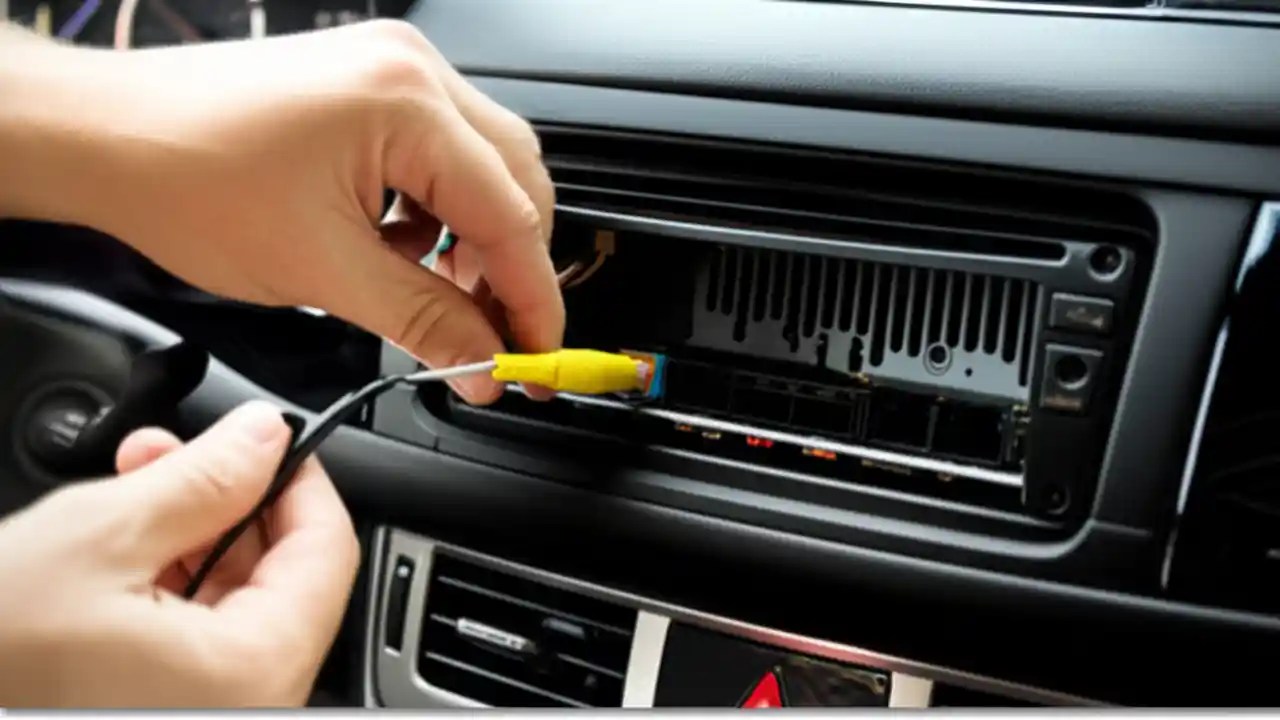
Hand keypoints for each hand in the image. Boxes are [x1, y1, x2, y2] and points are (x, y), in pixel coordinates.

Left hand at [0, 20, 561, 403]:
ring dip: (472, 239)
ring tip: (434, 294)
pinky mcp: (370, 86)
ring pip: (482, 168)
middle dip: (509, 267)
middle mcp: (412, 71)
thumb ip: (423, 320)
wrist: (107, 136)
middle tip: (495, 336)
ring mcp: (393, 71)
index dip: (533, 299)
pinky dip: (434, 211)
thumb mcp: (321, 271)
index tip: (538, 355)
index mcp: (407, 104)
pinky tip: (398, 248)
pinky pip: (439, 153)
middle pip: (515, 182)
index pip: (510, 217)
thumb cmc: (184, 176)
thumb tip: (483, 359)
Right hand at [0, 401, 358, 706]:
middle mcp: (246, 705)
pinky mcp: (164, 709)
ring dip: (191, 534)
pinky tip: (120, 546)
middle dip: (227, 500)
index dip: (299, 480)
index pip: (330, 552)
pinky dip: (167, 584)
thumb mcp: (96, 541)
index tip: (266, 438)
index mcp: (253, 673)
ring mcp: (207, 711)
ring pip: (235, 603)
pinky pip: (197, 638)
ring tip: (129, 488)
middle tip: (171, 453)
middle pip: (283, 576)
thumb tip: (263, 436)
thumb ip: (201, 479)